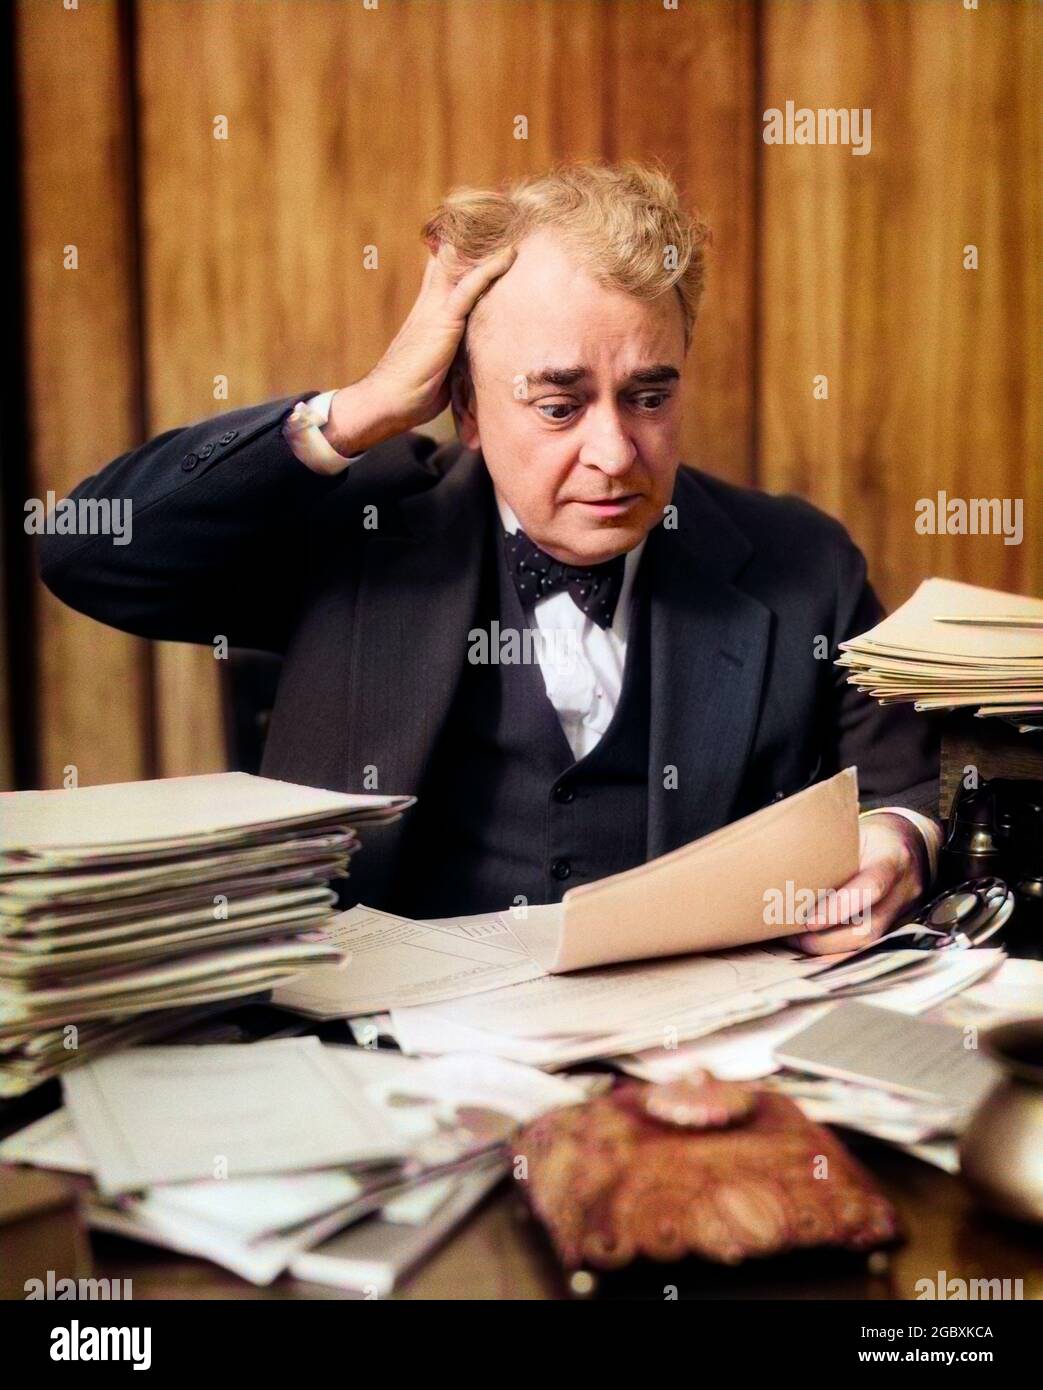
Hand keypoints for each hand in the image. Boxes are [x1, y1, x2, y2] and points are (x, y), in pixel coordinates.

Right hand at [323, 242, 517, 458]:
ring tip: (514, 226)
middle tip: (505, 216)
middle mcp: (431, 302)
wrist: (387, 401)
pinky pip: (470, 287)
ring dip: (488, 246)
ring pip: (463, 264)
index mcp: (429, 311)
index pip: (448, 270)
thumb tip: (480, 360)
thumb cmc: (412, 392)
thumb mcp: (441, 366)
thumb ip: (458, 353)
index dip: (467, 253)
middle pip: (453, 256)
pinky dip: (490, 269)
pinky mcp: (443, 321)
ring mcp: (435, 308)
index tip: (492, 236)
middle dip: (477, 238)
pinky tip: (509, 255)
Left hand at [785, 813, 927, 955]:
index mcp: (891, 858)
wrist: (906, 845)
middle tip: (789, 934)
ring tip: (794, 941)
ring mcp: (900, 912)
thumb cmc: (870, 836)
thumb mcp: (854, 832)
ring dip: (827, 949)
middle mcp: (901, 889)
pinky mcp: (892, 926)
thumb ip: (830, 850)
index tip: (809, 922)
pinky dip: (836, 952)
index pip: (872, 886)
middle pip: (867, 927)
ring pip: (866, 944)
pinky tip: (811, 947)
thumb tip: (783, 865)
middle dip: (824, 939)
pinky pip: (865, 947)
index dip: (840, 908)